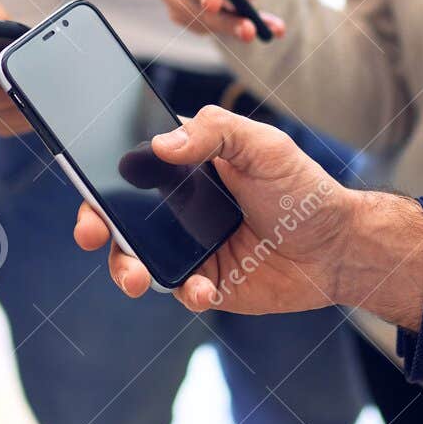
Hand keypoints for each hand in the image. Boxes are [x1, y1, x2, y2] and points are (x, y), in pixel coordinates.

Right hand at [73, 105, 422, 327]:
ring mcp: (187, 246)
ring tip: (137, 277)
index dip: (97, 171)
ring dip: (126, 268)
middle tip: (90, 233)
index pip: (129, 163)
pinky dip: (185, 291)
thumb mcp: (263, 146)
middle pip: (118, 214)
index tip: (84, 181)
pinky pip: (178, 290)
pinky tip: (205, 288)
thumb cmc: (302, 189)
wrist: (338, 248)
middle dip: (94, 225)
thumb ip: (214, 132)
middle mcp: (177, 206)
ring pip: (136, 259)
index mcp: (185, 166)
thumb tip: (160, 145)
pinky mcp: (204, 283)